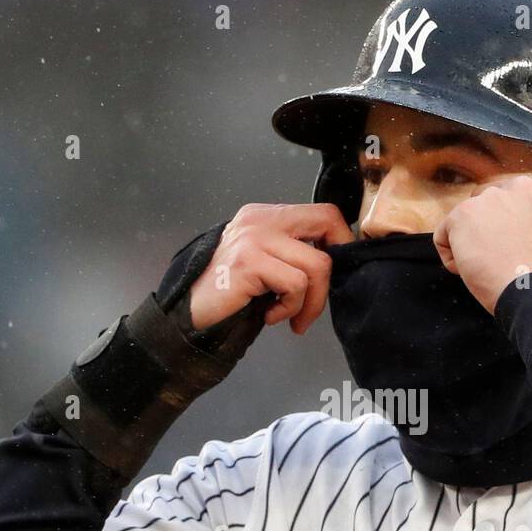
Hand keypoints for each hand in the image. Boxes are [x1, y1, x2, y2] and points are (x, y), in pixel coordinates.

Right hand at [190, 203, 353, 332]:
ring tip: (293, 318)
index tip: (334, 273)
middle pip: (326, 222)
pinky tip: (271, 316)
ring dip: (311, 302)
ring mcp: (254, 237)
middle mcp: (260, 219)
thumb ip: (292, 252)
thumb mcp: (265, 262)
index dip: (340, 240)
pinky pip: (295, 285)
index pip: (322, 212)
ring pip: (316, 264)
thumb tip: (335, 260)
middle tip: (321, 297)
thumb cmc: (231, 294)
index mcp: (266, 215)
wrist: (191, 313)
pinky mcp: (249, 261)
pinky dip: (290, 308)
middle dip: (334, 268)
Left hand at [431, 175, 531, 312]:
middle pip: (493, 207)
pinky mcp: (463, 217)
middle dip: (493, 233)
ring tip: (488, 272)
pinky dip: (451, 255)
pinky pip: (444, 234)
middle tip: (504, 265)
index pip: (522, 205)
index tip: (524, 257)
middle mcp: (522, 187)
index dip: (519, 233)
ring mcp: (490, 200)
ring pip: (469, 220)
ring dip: (472, 244)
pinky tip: (470, 273)